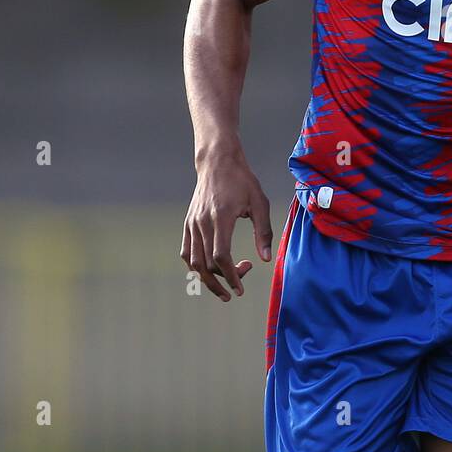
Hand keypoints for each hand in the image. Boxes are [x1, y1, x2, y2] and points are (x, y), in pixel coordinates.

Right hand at [180, 146, 272, 301]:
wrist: (217, 162)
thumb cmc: (243, 181)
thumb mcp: (260, 203)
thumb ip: (263, 232)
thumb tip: (265, 259)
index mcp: (221, 217)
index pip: (221, 256)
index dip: (230, 276)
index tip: (239, 289)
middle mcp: (202, 222)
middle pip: (207, 263)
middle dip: (223, 280)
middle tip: (239, 285)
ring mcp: (192, 223)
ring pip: (194, 262)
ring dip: (207, 279)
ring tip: (223, 287)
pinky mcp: (188, 223)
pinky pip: (187, 252)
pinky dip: (195, 266)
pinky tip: (209, 271)